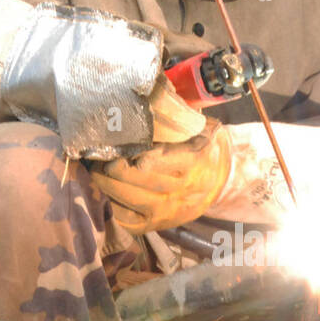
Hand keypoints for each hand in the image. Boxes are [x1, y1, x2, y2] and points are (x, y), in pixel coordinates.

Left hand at [90, 119, 231, 233]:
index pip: (162, 159)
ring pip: (131, 200)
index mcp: (196, 161)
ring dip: (107, 185)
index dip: (138, 153)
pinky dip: (110, 206)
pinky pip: (128, 220)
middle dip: (114, 168)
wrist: (224, 180)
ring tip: (95, 170)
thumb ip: (179, 117)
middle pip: (141, 180)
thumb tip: (145, 96)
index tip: (122, 146)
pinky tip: (101, 192)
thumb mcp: (201, 127)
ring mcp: (170, 211)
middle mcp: (184, 189)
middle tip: (98, 155)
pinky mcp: (158, 224)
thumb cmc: (205, 146)